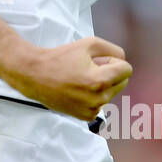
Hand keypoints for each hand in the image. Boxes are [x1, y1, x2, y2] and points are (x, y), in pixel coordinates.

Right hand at [12, 36, 131, 120]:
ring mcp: (92, 110)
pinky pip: (101, 103)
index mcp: (100, 81)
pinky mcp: (85, 117)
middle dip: (110, 73)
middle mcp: (98, 99)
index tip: (97, 60)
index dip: (113, 60)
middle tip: (88, 68)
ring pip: (111, 93)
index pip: (127, 69)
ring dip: (102, 84)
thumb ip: (113, 49)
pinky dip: (94, 96)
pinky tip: (78, 90)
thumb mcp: (89, 43)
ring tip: (80, 78)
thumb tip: (123, 61)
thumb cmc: (60, 57)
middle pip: (122, 82)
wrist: (34, 75)